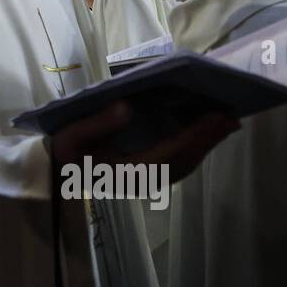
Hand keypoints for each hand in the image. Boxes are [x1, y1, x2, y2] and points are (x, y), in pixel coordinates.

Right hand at [50, 100, 238, 183]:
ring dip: (205, 144)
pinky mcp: (145, 175)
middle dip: (207, 139)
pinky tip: (204, 136)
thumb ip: (97, 123)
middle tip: (231, 118)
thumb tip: (127, 106)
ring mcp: (144, 180)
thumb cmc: (64, 155)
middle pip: (183, 160)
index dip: (193, 135)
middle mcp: (141, 180)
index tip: (214, 117)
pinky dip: (193, 149)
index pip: (168, 153)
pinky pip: (176, 164)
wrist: (56, 178)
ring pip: (183, 164)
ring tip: (226, 124)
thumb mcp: (70, 137)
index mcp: (126, 171)